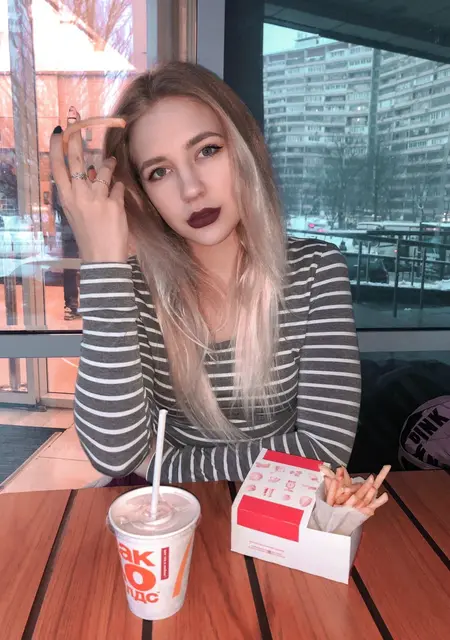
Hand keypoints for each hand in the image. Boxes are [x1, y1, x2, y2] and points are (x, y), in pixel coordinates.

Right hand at [50, 107, 128, 262]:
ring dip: (108, 165)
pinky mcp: (114, 205)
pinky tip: (119, 192)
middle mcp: (79, 196)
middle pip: (77, 162)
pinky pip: (118, 187)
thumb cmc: (89, 236)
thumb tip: (91, 174)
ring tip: (111, 161)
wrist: (102, 258)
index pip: (58, 168)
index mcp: (66, 199)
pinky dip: (119, 188)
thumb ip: (80, 194)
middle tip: (78, 125)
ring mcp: (97, 199)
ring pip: (103, 171)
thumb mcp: (77, 214)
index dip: (58, 148)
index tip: (59, 132)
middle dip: (77, 141)